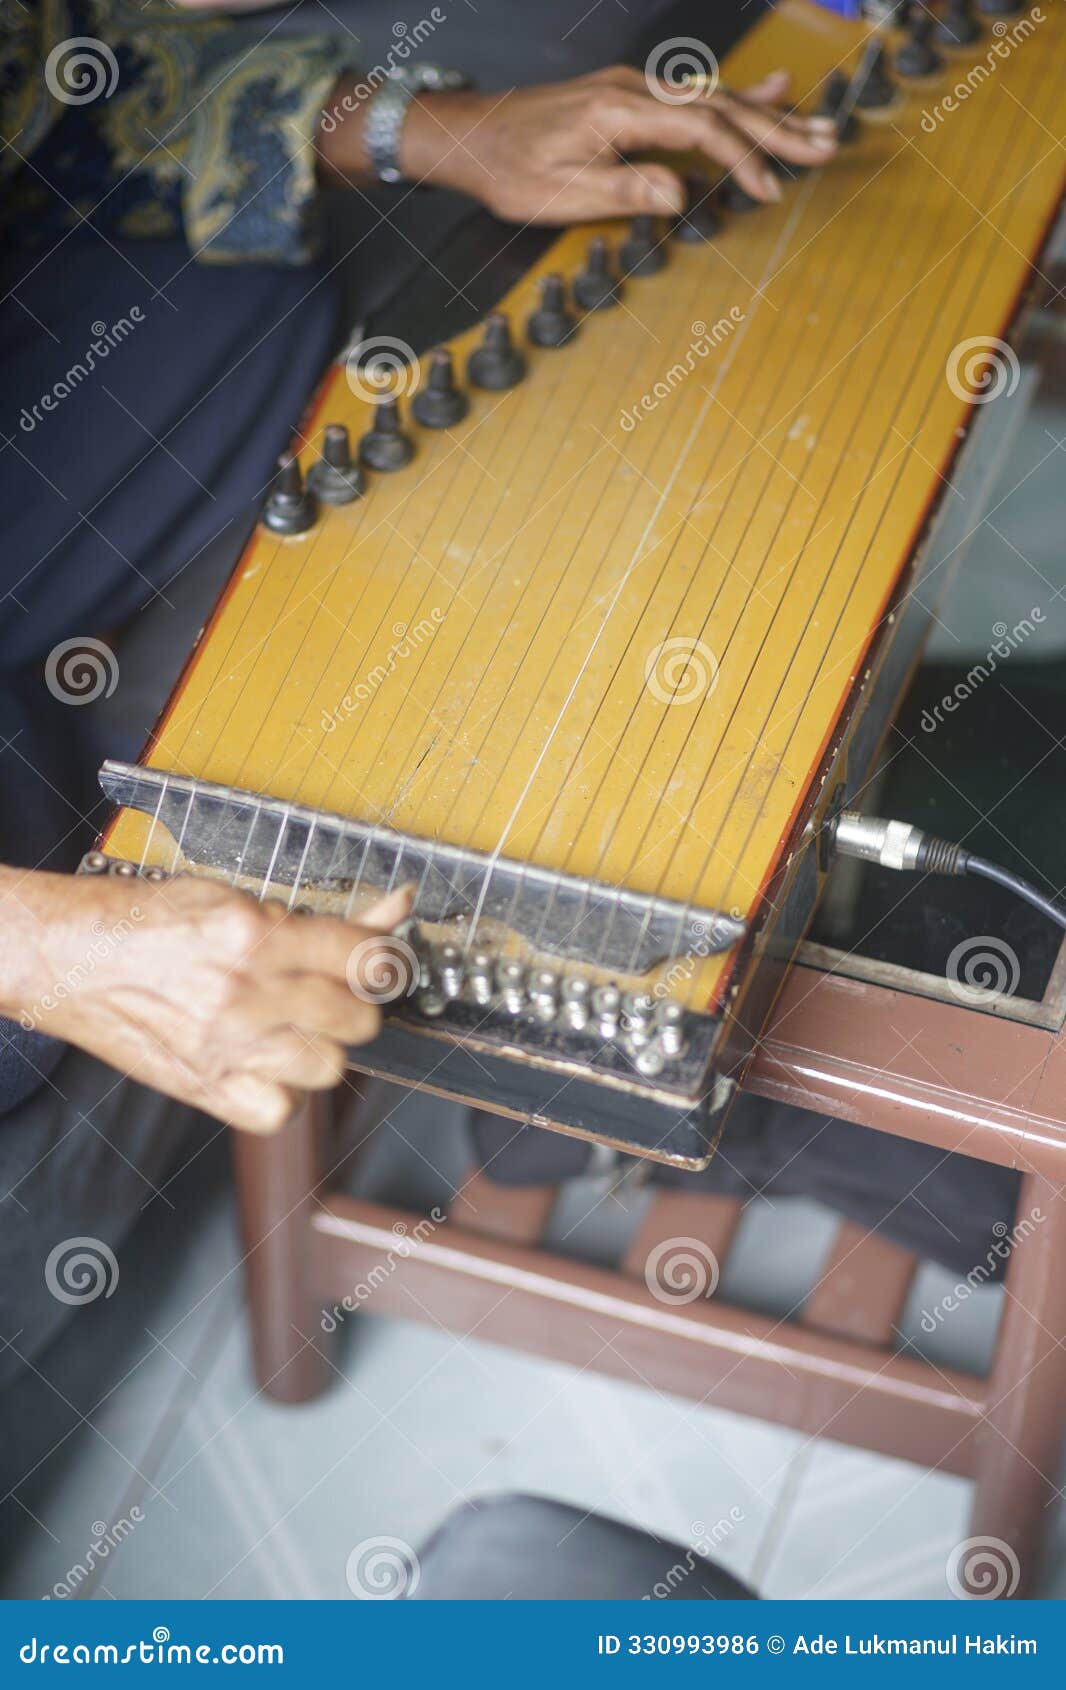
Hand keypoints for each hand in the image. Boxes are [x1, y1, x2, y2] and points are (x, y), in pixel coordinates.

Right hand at [0, 867, 411, 1132]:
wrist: (66, 958)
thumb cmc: (142, 921)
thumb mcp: (229, 896)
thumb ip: (312, 915)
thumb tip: (393, 910)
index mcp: (253, 934)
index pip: (363, 956)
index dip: (386, 960)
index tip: (384, 962)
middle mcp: (244, 993)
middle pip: (356, 1020)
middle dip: (354, 1006)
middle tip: (330, 994)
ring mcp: (224, 1046)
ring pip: (328, 1068)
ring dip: (320, 1049)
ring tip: (290, 1027)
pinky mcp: (203, 1087)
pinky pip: (281, 1110)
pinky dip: (283, 1094)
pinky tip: (265, 1065)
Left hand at [322, 65, 837, 221]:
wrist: (471, 138)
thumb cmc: (510, 171)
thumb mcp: (562, 194)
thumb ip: (625, 191)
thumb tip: (680, 193)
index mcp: (621, 113)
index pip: (701, 130)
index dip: (742, 158)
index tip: (770, 188)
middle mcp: (635, 91)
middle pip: (720, 106)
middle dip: (777, 128)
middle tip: (826, 145)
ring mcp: (635, 89)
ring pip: (714, 98)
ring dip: (767, 114)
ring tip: (816, 126)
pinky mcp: (631, 98)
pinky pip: (694, 97)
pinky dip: (737, 99)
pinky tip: (768, 94)